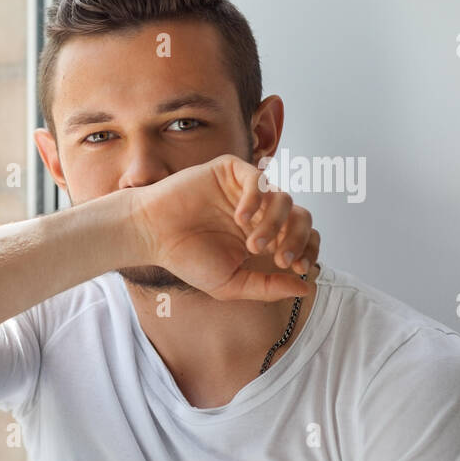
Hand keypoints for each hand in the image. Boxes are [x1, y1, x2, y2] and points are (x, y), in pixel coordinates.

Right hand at [126, 153, 319, 301]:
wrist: (152, 235)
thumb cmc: (186, 259)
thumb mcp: (230, 283)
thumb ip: (267, 287)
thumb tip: (305, 289)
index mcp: (262, 234)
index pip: (301, 235)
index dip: (307, 249)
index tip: (298, 268)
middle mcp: (259, 210)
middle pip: (300, 216)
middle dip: (296, 240)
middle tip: (279, 259)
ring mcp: (245, 190)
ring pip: (283, 198)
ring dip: (274, 224)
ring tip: (252, 244)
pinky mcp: (230, 171)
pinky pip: (258, 178)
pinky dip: (257, 199)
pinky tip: (240, 218)